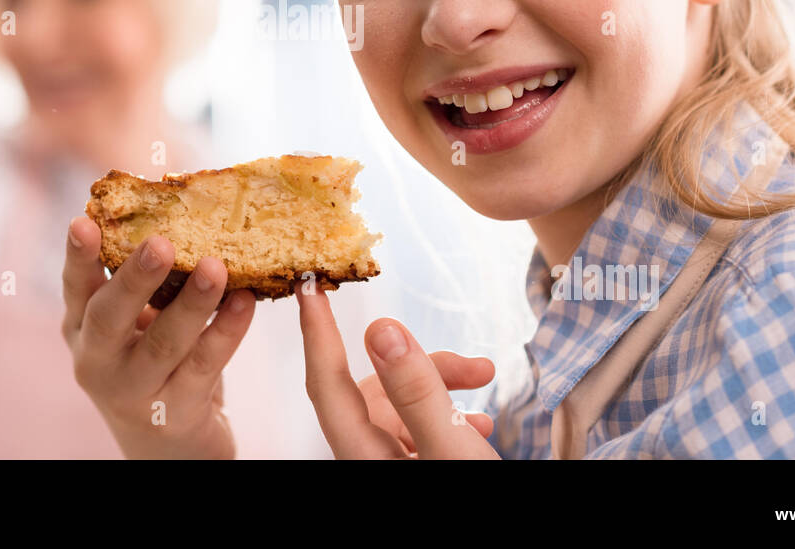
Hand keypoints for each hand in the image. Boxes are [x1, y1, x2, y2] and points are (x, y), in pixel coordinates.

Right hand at [62, 215, 255, 458]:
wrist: (168, 444)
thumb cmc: (153, 360)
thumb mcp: (135, 323)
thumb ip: (145, 282)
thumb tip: (181, 215)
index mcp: (83, 328)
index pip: (76, 287)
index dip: (78, 255)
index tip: (82, 221)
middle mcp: (98, 362)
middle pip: (110, 317)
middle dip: (135, 278)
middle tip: (160, 243)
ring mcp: (134, 392)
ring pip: (163, 343)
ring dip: (192, 304)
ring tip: (217, 268)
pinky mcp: (175, 413)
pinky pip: (204, 366)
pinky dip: (226, 331)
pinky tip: (246, 301)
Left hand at [296, 281, 499, 458]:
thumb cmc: (478, 509)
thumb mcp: (451, 449)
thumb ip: (416, 392)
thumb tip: (380, 329)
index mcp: (363, 455)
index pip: (327, 381)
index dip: (316, 329)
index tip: (308, 286)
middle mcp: (369, 459)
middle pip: (379, 391)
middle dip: (424, 366)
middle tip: (474, 366)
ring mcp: (389, 464)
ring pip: (405, 406)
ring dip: (444, 389)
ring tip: (485, 386)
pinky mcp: (413, 467)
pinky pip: (421, 430)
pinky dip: (449, 417)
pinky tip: (482, 423)